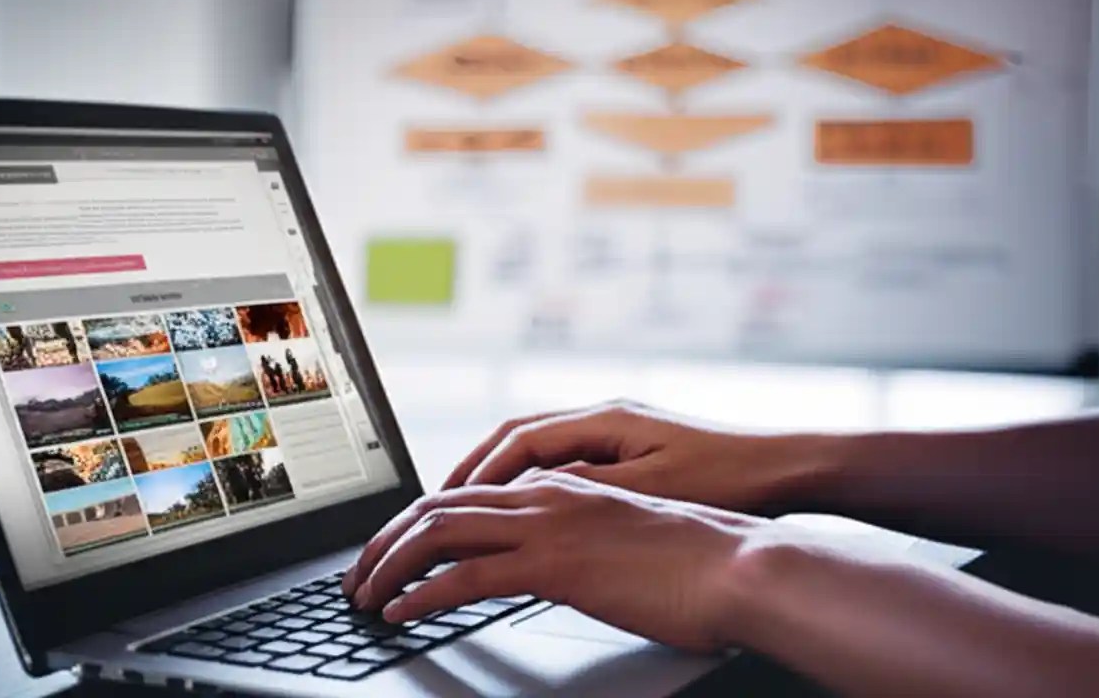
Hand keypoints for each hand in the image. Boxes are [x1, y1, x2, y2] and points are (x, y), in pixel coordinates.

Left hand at [342, 470, 763, 653]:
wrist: (740, 565)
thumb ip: (584, 541)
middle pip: (440, 505)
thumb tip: (558, 563)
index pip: (469, 493)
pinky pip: (465, 575)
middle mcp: (546, 495)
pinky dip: (422, 593)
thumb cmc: (698, 560)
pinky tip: (401, 612)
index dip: (420, 520)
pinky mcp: (554, 565)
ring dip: (391, 564)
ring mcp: (548, 525)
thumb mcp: (628, 540)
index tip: (393, 551)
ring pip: (440, 532)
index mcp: (562, 486)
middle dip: (388, 540)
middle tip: (359, 575)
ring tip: (365, 596)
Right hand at [441, 401, 829, 513]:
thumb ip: (588, 488)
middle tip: (440, 502)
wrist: (788, 468)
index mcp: (606, 419)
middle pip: (521, 436)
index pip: (520, 439)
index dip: (480, 470)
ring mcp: (620, 430)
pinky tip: (528, 509)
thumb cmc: (730, 477)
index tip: (447, 499)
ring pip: (541, 448)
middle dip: (477, 468)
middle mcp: (606, 416)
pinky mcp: (635, 449)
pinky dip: (536, 482)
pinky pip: (567, 461)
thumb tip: (528, 496)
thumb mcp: (652, 489)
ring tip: (471, 507)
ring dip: (503, 475)